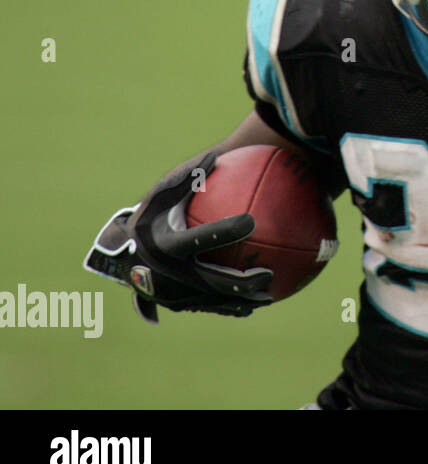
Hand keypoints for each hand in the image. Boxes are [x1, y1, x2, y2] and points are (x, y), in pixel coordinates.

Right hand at [83, 151, 273, 321]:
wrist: (121, 255)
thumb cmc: (148, 218)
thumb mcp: (161, 195)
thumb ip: (187, 178)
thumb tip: (217, 155)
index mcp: (163, 244)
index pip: (197, 238)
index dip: (223, 230)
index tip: (250, 221)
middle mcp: (167, 274)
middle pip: (210, 280)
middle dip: (240, 282)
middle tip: (268, 274)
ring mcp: (171, 294)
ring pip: (212, 302)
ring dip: (241, 301)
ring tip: (270, 297)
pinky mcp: (176, 305)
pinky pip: (208, 308)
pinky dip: (231, 309)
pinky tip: (254, 305)